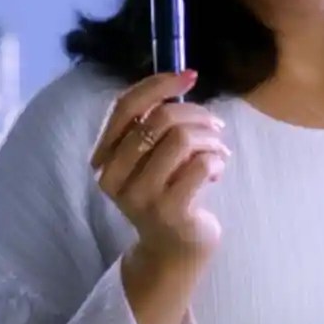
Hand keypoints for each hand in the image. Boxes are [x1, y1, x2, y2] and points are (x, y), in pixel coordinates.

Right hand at [90, 70, 229, 263]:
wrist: (175, 248)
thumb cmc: (168, 191)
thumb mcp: (154, 156)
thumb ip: (156, 123)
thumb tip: (182, 78)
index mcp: (105, 157)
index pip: (124, 107)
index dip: (158, 85)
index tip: (189, 76)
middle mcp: (114, 177)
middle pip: (159, 120)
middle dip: (196, 114)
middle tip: (214, 125)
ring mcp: (140, 197)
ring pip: (182, 139)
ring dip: (210, 138)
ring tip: (218, 150)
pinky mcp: (168, 211)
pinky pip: (201, 165)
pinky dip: (217, 161)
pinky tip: (216, 172)